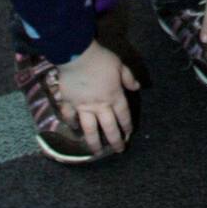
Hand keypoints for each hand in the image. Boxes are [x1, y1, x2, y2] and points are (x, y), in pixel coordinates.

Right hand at [56, 40, 138, 154]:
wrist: (77, 54)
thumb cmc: (101, 59)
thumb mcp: (120, 65)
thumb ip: (128, 78)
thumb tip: (137, 87)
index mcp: (114, 96)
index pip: (123, 115)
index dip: (127, 126)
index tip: (129, 135)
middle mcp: (100, 105)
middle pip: (109, 127)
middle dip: (115, 141)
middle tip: (118, 151)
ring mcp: (83, 106)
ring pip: (90, 129)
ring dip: (94, 142)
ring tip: (96, 153)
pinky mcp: (69, 103)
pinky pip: (70, 117)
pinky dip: (72, 124)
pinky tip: (74, 129)